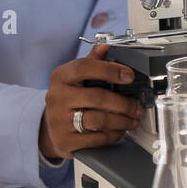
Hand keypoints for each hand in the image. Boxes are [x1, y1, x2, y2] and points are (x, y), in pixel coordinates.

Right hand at [39, 43, 144, 158]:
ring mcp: (59, 120)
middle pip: (97, 97)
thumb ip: (91, 63)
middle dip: (124, 103)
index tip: (129, 75)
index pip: (84, 67)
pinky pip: (97, 138)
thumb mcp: (74, 78)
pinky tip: (118, 131)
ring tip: (132, 120)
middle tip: (137, 107)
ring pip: (99, 120)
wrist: (49, 129)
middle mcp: (57, 97)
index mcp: (60, 77)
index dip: (109, 70)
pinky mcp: (65, 140)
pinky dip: (113, 135)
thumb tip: (105, 47)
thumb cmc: (67, 100)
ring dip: (122, 121)